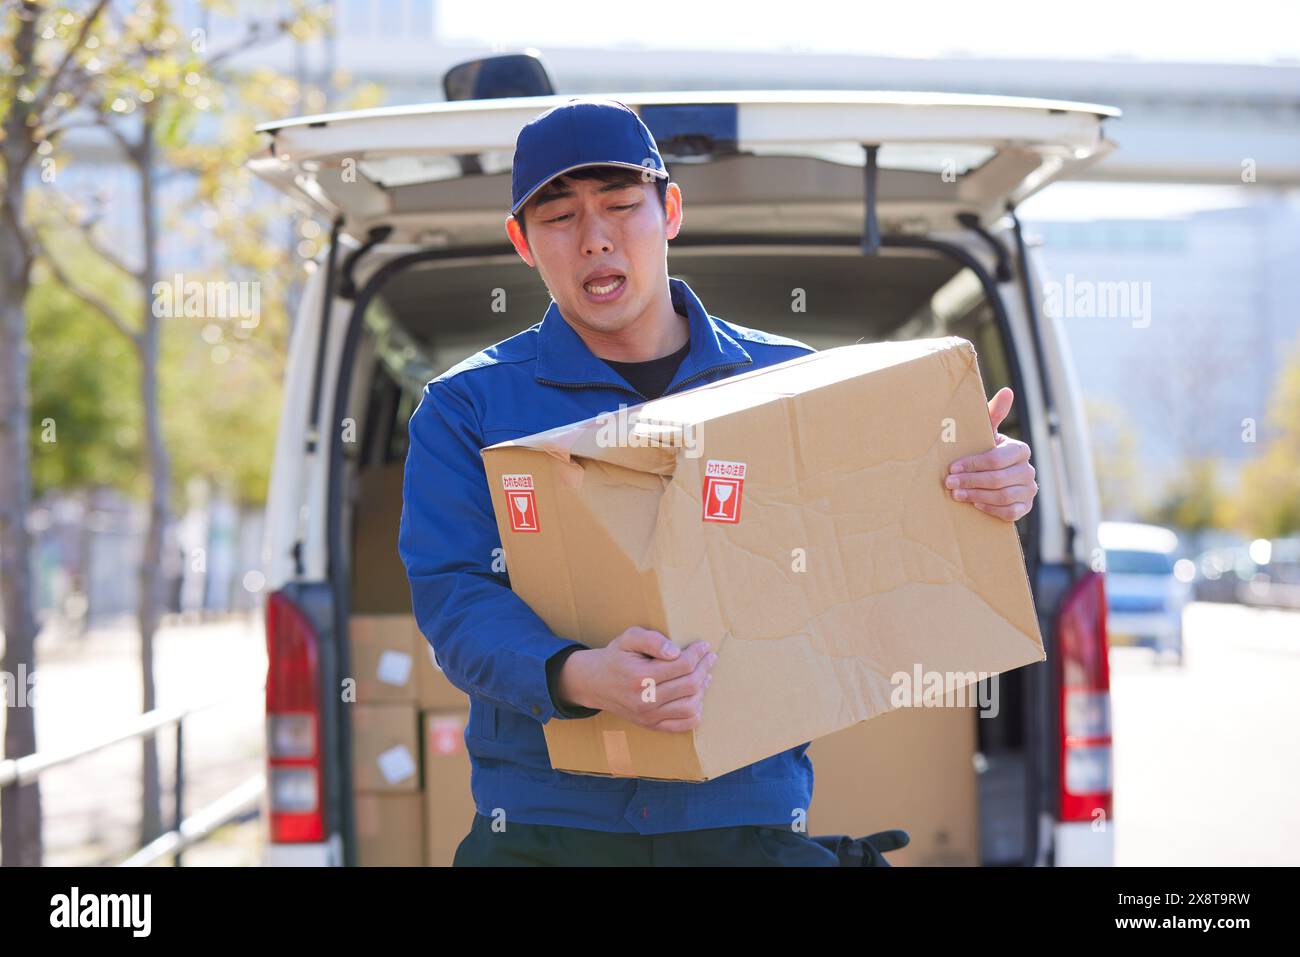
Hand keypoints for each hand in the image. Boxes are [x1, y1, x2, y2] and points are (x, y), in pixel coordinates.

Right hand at [557, 627, 716, 731]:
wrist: (595, 683)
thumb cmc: (616, 657)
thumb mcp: (628, 639)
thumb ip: (651, 640)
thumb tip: (675, 651)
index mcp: (640, 676)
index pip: (682, 665)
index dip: (697, 654)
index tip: (704, 646)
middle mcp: (645, 699)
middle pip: (690, 684)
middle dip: (704, 668)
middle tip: (709, 658)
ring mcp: (649, 716)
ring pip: (691, 706)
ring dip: (702, 689)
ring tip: (704, 676)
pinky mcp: (652, 725)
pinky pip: (684, 725)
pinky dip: (695, 711)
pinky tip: (696, 697)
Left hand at [944, 387, 1037, 522]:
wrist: (993, 477)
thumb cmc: (985, 450)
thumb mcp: (986, 433)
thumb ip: (993, 413)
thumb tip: (1007, 390)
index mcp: (1020, 450)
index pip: (996, 459)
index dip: (973, 465)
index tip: (952, 468)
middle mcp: (1028, 470)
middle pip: (998, 479)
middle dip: (971, 481)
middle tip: (949, 484)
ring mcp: (1030, 490)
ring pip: (1004, 496)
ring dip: (977, 496)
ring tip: (956, 494)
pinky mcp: (1026, 507)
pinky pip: (1011, 512)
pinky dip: (992, 509)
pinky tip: (975, 504)